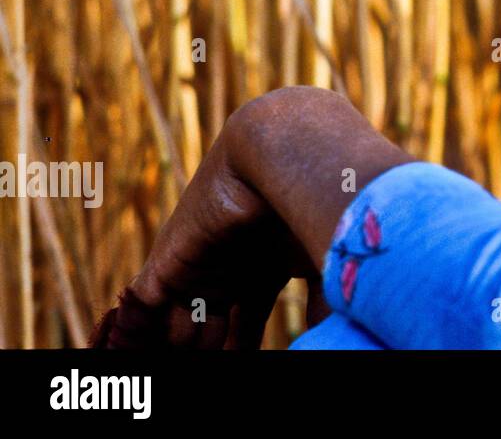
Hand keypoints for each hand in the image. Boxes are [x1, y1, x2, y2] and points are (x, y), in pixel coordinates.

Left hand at [92, 86, 414, 348]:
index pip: (247, 325)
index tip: (247, 369)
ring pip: (181, 324)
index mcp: (266, 267)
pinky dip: (140, 338)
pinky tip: (141, 358)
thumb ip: (331, 303)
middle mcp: (229, 265)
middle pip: (214, 328)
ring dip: (188, 349)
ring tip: (194, 362)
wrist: (287, 148)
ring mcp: (198, 263)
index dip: (243, 352)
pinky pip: (143, 311)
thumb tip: (342, 340)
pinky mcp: (169, 262)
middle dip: (216, 353)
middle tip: (216, 371)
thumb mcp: (329, 261)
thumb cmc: (323, 198)